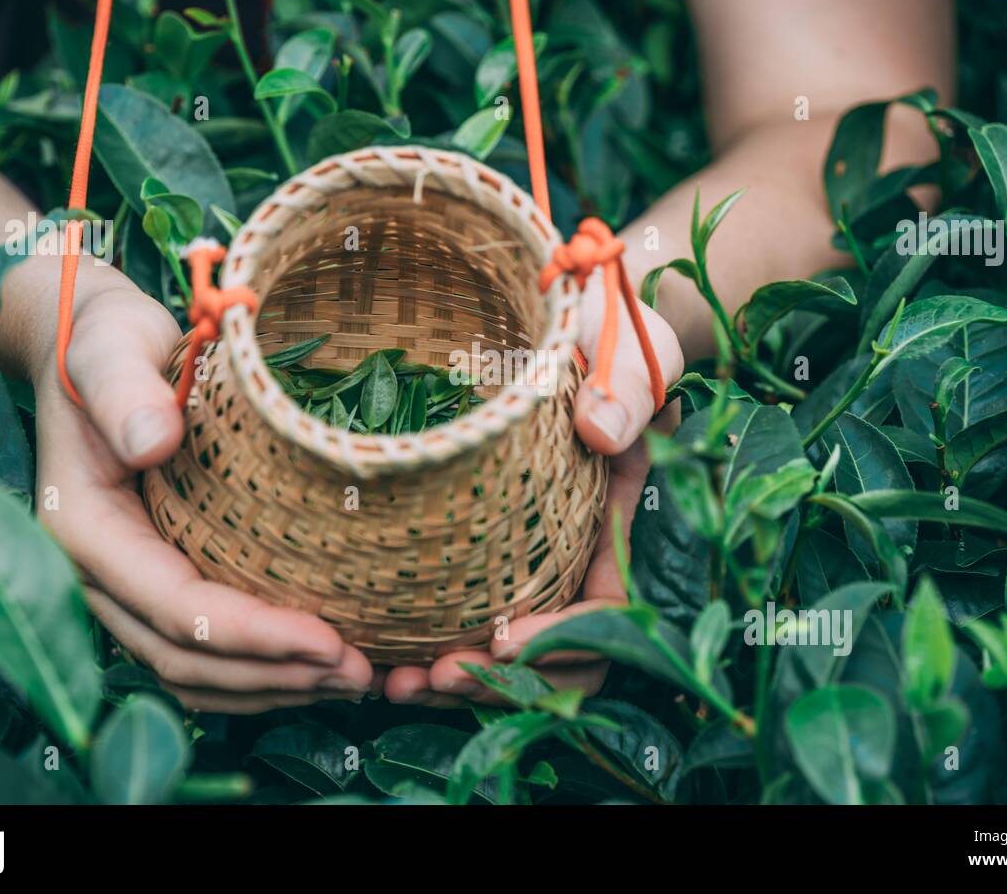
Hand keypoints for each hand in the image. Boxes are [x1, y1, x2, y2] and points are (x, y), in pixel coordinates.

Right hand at [30, 276, 376, 712]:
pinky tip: (313, 664)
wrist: (87, 346)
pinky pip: (197, 649)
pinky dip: (255, 669)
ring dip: (270, 685)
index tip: (329, 640)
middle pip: (184, 657)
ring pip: (190, 669)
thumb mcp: (110, 352)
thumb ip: (125, 395)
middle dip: (273, 676)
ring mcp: (120, 586)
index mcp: (82, 531)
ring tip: (352, 679)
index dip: (253, 635)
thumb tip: (154, 442)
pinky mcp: (149, 581)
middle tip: (359, 672)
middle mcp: (95, 576)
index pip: (174, 608)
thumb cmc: (105, 343)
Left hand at [385, 276, 683, 705]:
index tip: (500, 640)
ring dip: (460, 680)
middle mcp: (583, 560)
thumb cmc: (608, 332)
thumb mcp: (627, 347)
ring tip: (393, 684)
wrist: (569, 321)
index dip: (561, 642)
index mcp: (623, 527)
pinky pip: (468, 619)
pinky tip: (379, 653)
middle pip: (557, 660)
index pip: (606, 614)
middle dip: (500, 682)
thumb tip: (600, 433)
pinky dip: (429, 645)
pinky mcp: (488, 555)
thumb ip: (623, 385)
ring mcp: (537, 563)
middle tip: (431, 679)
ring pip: (511, 656)